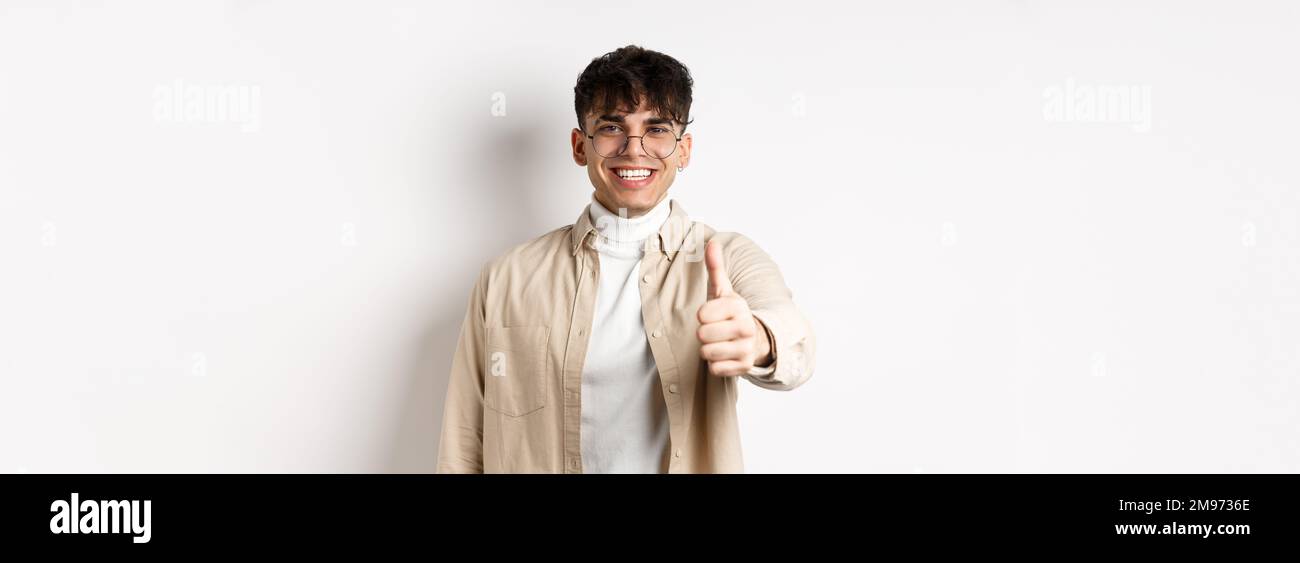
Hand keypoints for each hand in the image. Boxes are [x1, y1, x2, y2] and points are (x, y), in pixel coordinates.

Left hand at [696, 240, 771, 375]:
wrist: (754, 338)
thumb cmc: (731, 313)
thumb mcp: (724, 290)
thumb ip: (716, 267)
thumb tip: (711, 242)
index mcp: (738, 306)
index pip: (703, 314)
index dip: (702, 315)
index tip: (711, 314)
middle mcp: (746, 327)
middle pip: (703, 335)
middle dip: (704, 334)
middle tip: (714, 330)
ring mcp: (746, 348)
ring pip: (707, 353)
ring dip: (708, 349)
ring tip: (719, 342)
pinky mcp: (744, 367)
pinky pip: (714, 369)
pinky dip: (715, 364)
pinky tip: (724, 355)